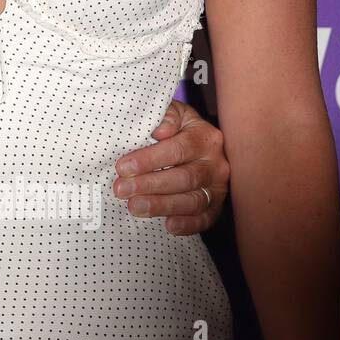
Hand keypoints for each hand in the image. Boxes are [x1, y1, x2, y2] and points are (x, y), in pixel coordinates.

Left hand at [113, 98, 227, 235]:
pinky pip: (206, 218)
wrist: (194, 141)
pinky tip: (168, 226)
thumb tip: (160, 131)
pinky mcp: (216, 205)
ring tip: (135, 207)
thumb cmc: (174, 127)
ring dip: (163, 206)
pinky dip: (188, 225)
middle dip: (150, 185)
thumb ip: (165, 116)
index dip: (150, 159)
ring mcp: (218, 186)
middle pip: (185, 177)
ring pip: (193, 200)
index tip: (123, 167)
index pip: (178, 149)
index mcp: (204, 136)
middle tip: (121, 190)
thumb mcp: (171, 113)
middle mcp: (216, 162)